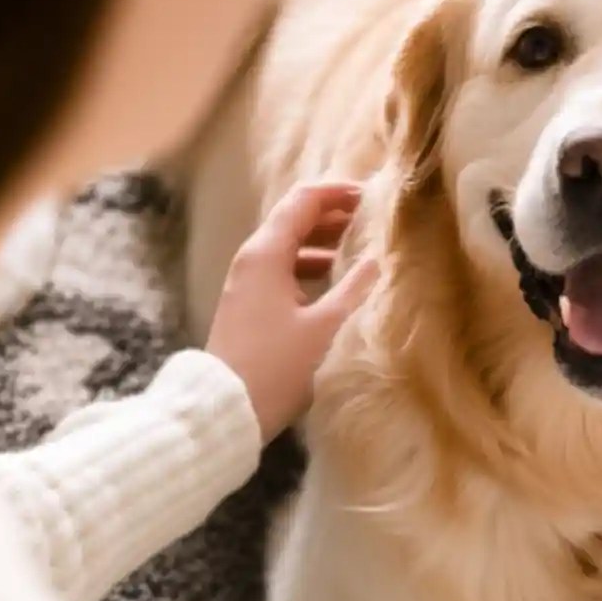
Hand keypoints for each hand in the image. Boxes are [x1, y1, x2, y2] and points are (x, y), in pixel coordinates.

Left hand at [205, 182, 379, 441]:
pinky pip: (282, 269)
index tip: (369, 195)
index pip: (303, 201)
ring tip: (357, 245)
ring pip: (288, 246)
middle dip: (332, 215)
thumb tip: (376, 260)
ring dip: (322, 241)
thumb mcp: (323, 327)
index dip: (337, 192)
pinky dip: (308, 265)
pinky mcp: (249, 303)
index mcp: (266, 253)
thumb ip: (353, 289)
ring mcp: (247, 281)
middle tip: (369, 218)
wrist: (225, 407)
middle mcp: (253, 259)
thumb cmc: (276, 365)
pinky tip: (333, 280)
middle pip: (293, 219)